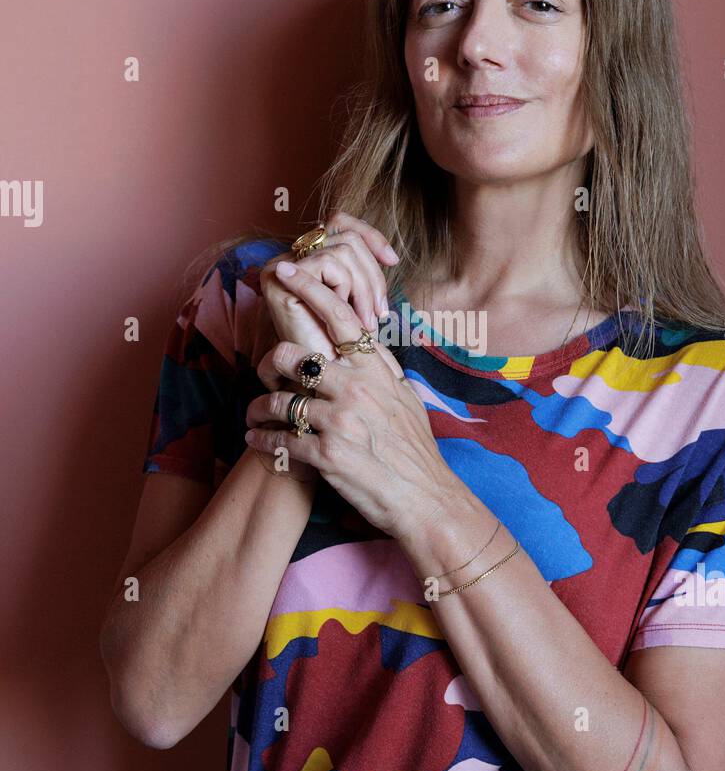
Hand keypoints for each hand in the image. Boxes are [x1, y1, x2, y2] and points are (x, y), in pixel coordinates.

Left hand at [243, 269, 461, 538]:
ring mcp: (340, 421)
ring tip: (253, 417)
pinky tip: (255, 441)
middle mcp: (356, 388)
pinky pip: (279, 440)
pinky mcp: (326, 455)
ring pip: (277, 400)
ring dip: (258, 410)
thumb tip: (366, 346)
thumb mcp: (405, 399)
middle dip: (271, 365)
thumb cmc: (415, 450)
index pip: (340, 318)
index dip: (310, 290)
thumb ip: (381, 371)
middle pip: (292, 355)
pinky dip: (261, 441)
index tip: (286, 272)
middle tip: (267, 376)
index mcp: (376, 370)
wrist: (424, 498)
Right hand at [259, 212, 398, 359]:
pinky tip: (342, 315)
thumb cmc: (342, 349)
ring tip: (363, 322)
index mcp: (307, 261)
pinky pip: (328, 264)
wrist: (325, 382)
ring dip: (363, 288)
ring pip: (342, 249)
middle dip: (373, 275)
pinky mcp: (279, 278)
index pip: (340, 223)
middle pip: (346, 236)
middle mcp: (290, 259)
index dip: (371, 236)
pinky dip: (345, 289)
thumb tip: (390, 256)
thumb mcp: (359, 305)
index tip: (393, 261)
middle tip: (379, 313)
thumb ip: (365, 275)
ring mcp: (281, 266)